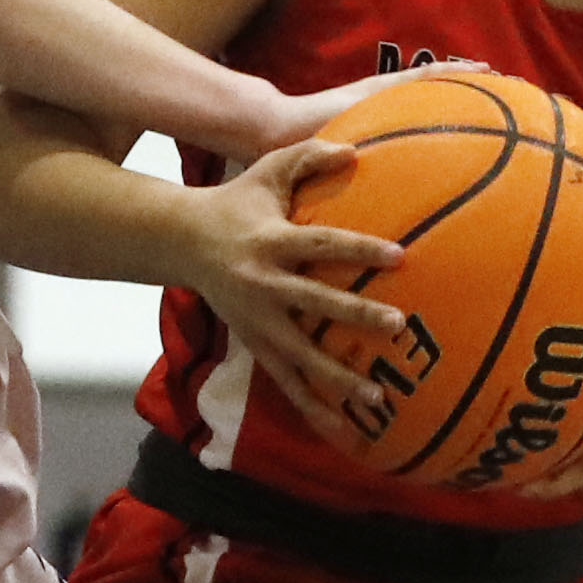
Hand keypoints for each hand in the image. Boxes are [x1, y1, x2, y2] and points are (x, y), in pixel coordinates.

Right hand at [177, 142, 424, 439]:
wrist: (183, 241)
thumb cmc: (237, 201)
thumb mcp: (267, 171)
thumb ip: (309, 157)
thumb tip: (355, 150)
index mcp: (271, 241)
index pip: (321, 246)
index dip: (359, 249)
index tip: (400, 256)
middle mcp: (264, 285)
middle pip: (314, 303)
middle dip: (355, 314)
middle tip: (397, 324)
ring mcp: (258, 322)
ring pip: (300, 357)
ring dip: (337, 378)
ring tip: (378, 397)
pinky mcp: (255, 346)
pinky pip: (287, 384)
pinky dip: (313, 409)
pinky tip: (345, 433)